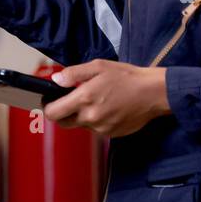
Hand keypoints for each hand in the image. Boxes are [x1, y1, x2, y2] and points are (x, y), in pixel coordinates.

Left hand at [42, 59, 171, 137]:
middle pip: (63, 122)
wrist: (153, 93)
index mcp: (85, 99)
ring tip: (97, 100)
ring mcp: (101, 129)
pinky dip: (96, 120)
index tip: (49, 101)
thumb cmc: (127, 77)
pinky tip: (108, 108)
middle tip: (70, 100)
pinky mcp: (111, 134)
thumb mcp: (98, 67)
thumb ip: (73, 74)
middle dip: (62, 112)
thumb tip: (55, 79)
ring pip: (81, 125)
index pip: (53, 113)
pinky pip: (95, 129)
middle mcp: (91, 117)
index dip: (47, 107)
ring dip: (82, 115)